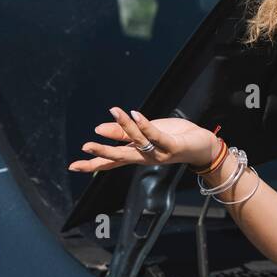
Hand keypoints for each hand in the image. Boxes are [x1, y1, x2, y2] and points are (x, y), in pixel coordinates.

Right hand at [68, 107, 218, 172]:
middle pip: (121, 157)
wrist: (203, 146)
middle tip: (85, 146)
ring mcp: (159, 153)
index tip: (73, 166)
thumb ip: (124, 133)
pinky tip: (135, 114)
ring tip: (114, 110)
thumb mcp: (147, 132)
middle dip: (103, 152)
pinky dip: (145, 124)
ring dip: (125, 126)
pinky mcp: (172, 147)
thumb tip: (99, 129)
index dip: (93, 163)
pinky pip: (156, 135)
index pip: (112, 161)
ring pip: (138, 141)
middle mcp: (146, 157)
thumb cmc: (174, 137)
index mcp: (137, 154)